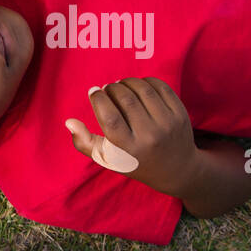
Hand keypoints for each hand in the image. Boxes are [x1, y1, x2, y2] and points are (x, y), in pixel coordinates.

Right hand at [65, 78, 199, 196]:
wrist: (174, 169)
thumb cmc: (133, 162)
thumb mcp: (106, 158)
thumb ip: (83, 142)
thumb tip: (69, 122)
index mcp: (128, 149)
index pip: (109, 117)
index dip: (98, 98)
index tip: (94, 91)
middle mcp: (149, 136)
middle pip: (126, 100)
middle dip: (112, 88)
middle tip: (107, 89)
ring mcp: (167, 124)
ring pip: (143, 89)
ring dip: (128, 82)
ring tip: (121, 85)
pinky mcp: (180, 114)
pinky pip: (161, 88)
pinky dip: (146, 81)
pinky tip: (138, 86)